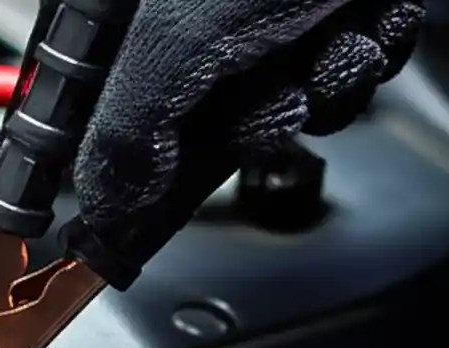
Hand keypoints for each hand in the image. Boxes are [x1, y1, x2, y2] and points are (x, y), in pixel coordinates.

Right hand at [72, 0, 424, 260]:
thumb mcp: (181, 41)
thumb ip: (128, 129)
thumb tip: (105, 201)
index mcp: (134, 14)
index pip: (106, 110)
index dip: (126, 163)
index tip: (131, 210)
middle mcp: (195, 17)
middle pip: (206, 120)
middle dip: (254, 117)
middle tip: (270, 91)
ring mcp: (269, 15)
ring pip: (285, 104)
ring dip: (319, 89)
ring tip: (327, 40)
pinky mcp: (333, 12)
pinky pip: (342, 77)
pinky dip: (360, 60)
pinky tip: (359, 20)